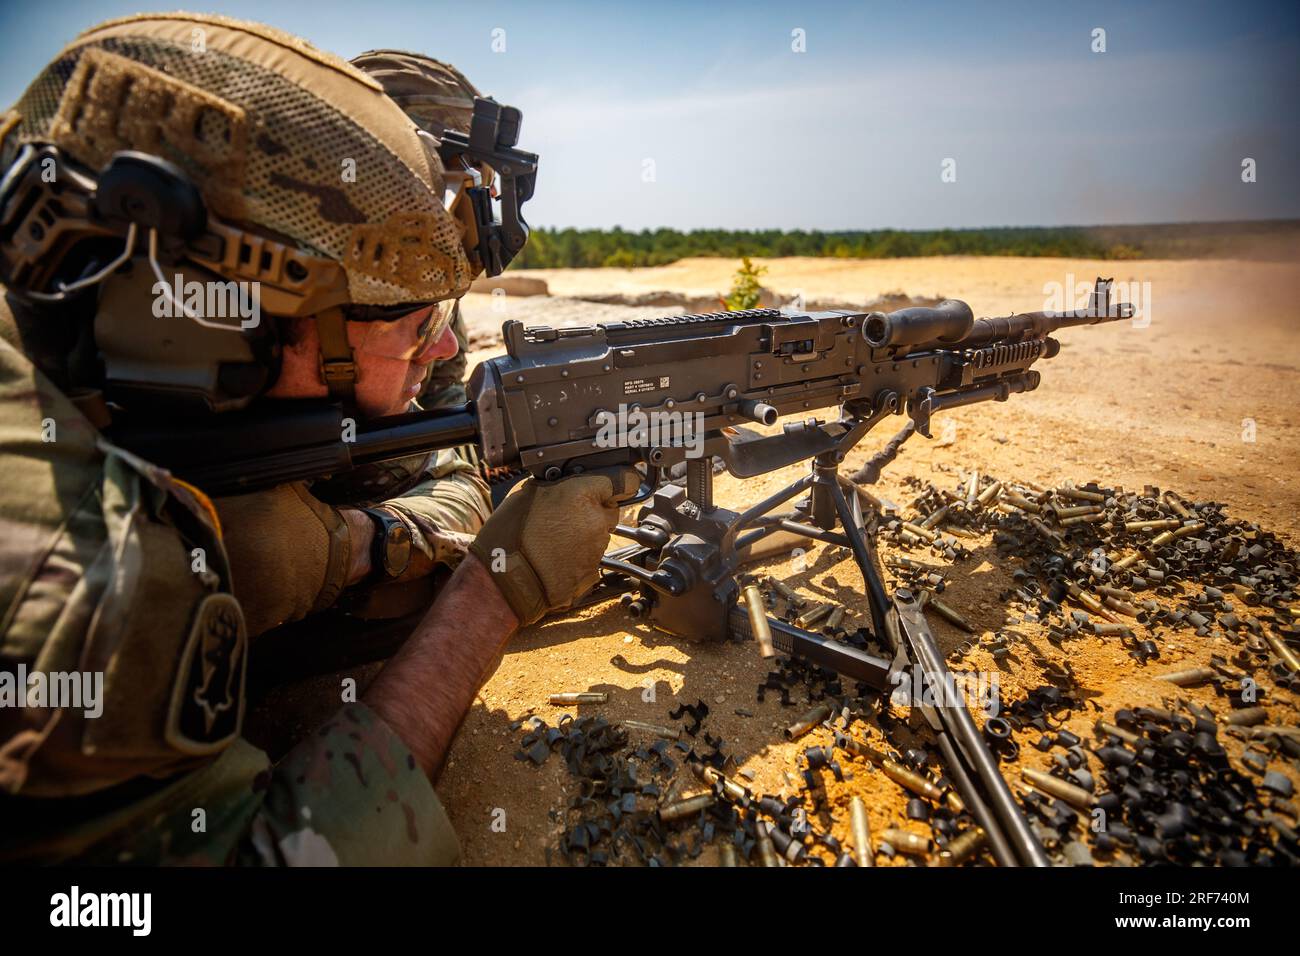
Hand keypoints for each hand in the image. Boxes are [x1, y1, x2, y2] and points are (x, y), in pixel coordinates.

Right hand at [468, 466, 640, 626]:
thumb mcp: (529, 493)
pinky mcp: (593, 571)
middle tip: (569, 513)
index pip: (623, 480)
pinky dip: (580, 556)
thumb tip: (567, 483)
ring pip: (602, 533)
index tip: (612, 483)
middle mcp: (596, 519)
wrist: (508, 580)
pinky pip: (593, 557)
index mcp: (583, 494)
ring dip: (586, 533)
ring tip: (557, 538)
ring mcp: (597, 548)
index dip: (616, 482)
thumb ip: (558, 485)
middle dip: (596, 508)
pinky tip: (558, 556)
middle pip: (611, 508)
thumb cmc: (511, 535)